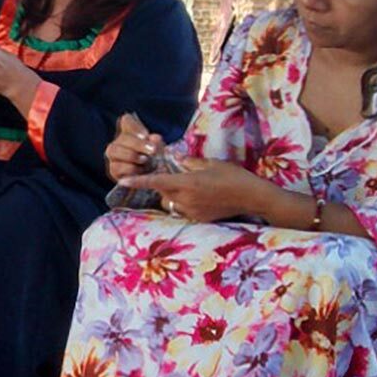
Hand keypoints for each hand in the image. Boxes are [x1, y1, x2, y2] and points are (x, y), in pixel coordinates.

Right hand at [106, 113, 165, 182]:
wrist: (152, 179)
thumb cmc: (155, 160)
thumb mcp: (159, 150)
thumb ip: (156, 143)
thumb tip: (154, 138)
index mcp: (131, 133)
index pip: (127, 120)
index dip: (134, 126)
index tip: (145, 135)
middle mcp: (119, 142)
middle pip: (121, 137)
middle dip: (137, 144)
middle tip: (152, 150)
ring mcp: (113, 156)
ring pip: (114, 150)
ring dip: (131, 155)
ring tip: (145, 160)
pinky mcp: (113, 170)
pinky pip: (116, 166)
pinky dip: (129, 168)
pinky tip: (140, 171)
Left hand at [119, 158, 277, 222]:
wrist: (253, 197)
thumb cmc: (234, 176)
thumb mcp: (211, 163)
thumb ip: (189, 162)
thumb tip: (176, 158)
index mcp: (187, 183)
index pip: (156, 182)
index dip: (138, 181)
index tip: (123, 180)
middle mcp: (186, 199)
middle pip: (163, 192)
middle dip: (163, 183)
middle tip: (173, 173)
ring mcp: (193, 211)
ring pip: (172, 202)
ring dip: (174, 194)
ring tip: (191, 185)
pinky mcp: (200, 218)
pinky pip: (184, 209)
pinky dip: (185, 202)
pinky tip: (200, 195)